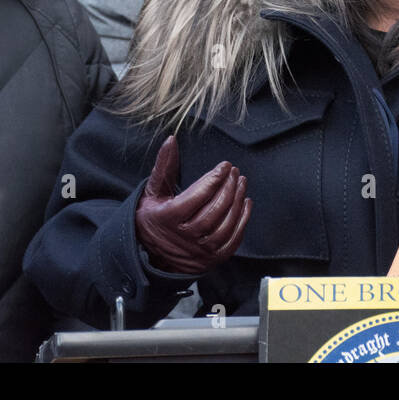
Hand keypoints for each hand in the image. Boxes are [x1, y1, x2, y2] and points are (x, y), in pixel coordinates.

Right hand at [134, 135, 251, 273]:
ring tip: (241, 183)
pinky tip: (246, 203)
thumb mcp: (153, 192)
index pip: (196, 197)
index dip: (214, 179)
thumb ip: (164, 166)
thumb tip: (171, 140)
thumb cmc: (154, 218)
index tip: (225, 165)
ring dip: (237, 202)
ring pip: (225, 225)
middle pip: (214, 210)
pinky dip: (243, 221)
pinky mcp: (212, 259)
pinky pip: (233, 240)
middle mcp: (185, 237)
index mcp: (168, 218)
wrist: (153, 256)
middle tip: (235, 172)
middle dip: (228, 188)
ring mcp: (200, 250)